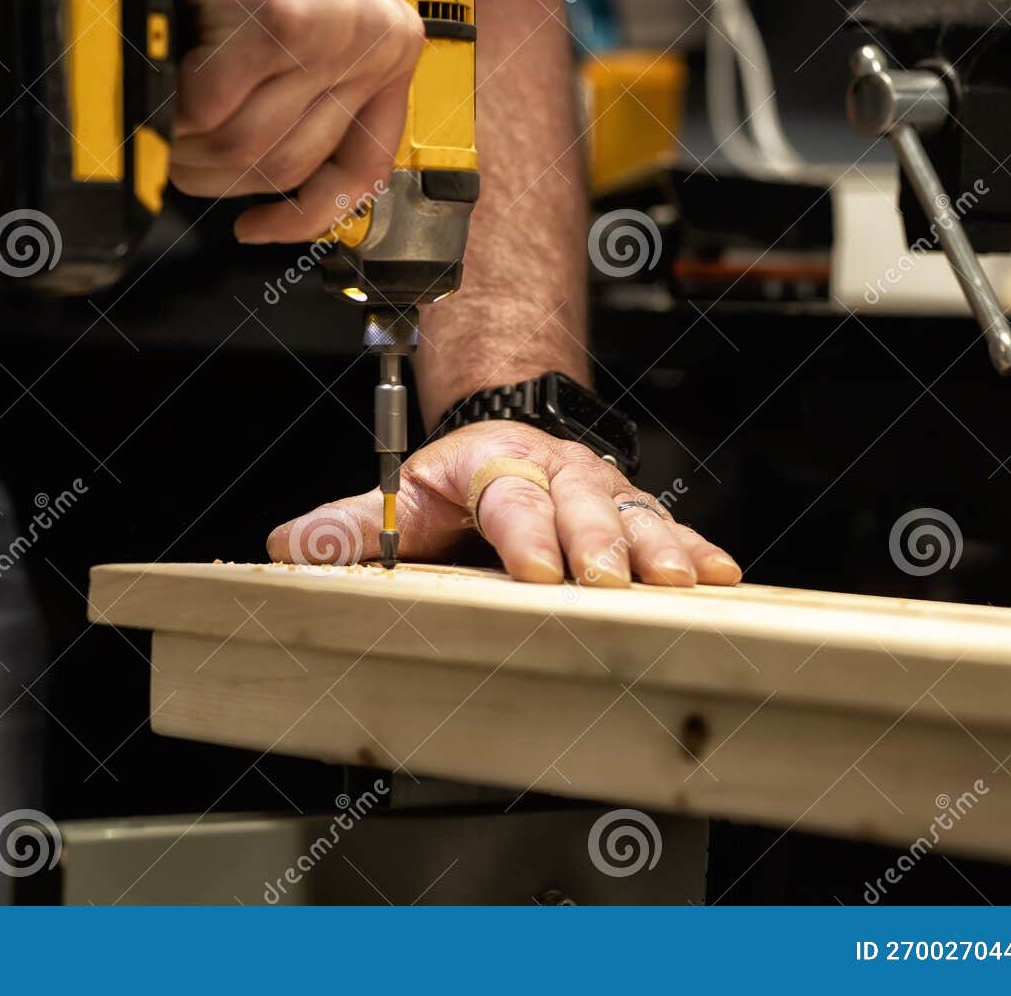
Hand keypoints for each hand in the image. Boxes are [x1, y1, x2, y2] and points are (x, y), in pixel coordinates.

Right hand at [95, 0, 423, 240]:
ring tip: (165, 116)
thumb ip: (307, 94)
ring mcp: (331, 29)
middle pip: (288, 166)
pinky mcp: (276, 18)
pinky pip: (210, 111)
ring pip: (247, 146)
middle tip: (180, 150)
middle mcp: (375, 41)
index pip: (362, 170)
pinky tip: (164, 79)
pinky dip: (172, 107)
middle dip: (220, 175)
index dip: (306, 218)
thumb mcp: (304, 19)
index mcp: (394, 48)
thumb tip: (275, 191)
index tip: (260, 229)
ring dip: (189, 145)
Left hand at [266, 421, 741, 585]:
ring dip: (658, 547)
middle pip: (579, 505)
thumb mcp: (406, 494)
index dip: (524, 533)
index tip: (535, 569)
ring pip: (634, 511)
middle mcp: (554, 472)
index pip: (509, 498)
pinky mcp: (634, 509)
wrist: (513, 428)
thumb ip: (356, 525)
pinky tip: (722, 575)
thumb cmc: (459, 477)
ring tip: (681, 582)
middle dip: (598, 543)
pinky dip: (698, 548)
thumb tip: (289, 546)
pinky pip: (671, 523)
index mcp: (493, 466)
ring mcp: (600, 489)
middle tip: (608, 581)